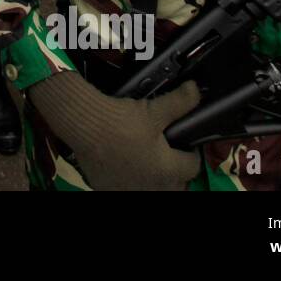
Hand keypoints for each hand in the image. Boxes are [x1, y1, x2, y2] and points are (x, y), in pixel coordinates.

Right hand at [27, 71, 201, 189]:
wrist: (85, 125)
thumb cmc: (123, 120)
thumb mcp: (154, 110)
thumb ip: (179, 102)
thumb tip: (195, 89)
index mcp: (169, 169)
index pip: (193, 166)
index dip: (191, 153)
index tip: (184, 144)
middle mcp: (154, 186)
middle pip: (176, 184)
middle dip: (175, 171)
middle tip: (167, 154)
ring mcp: (131, 191)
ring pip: (153, 189)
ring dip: (155, 179)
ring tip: (146, 161)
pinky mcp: (109, 190)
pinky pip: (128, 189)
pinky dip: (130, 182)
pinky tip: (123, 166)